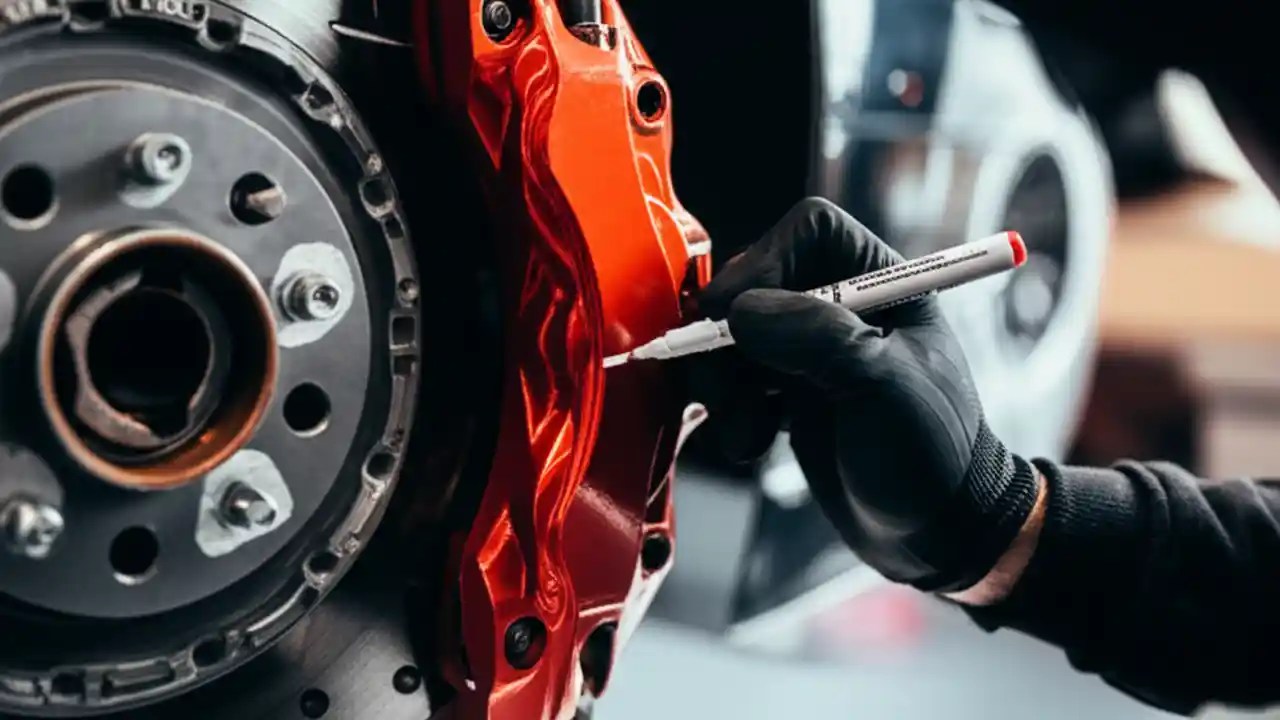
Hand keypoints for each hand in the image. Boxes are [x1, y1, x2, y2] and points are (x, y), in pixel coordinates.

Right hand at [697, 198, 1041, 592]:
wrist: (938, 537)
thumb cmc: (935, 457)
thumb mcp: (884, 389)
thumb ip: (816, 338)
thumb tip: (740, 311)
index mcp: (882, 282)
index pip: (807, 232)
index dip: (762, 261)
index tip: (729, 312)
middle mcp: (840, 307)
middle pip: (754, 283)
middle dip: (728, 335)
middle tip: (722, 383)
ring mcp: (808, 352)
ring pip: (731, 336)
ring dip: (722, 383)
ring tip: (745, 430)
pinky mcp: (785, 394)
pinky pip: (731, 381)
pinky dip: (728, 411)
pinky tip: (753, 443)